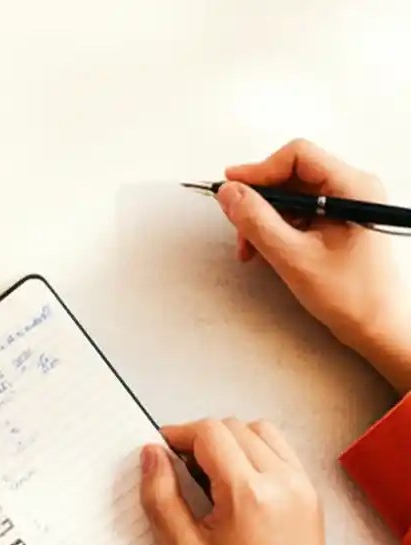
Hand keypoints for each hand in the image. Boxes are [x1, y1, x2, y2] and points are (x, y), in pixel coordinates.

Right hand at [141, 419, 406, 544]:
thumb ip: (160, 498)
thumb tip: (151, 454)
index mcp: (248, 494)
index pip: (209, 433)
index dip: (178, 434)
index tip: (161, 453)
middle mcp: (281, 479)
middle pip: (232, 426)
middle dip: (200, 438)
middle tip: (181, 469)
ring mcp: (301, 482)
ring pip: (257, 430)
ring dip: (228, 439)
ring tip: (211, 473)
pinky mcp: (309, 489)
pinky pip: (279, 447)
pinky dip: (253, 449)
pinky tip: (237, 479)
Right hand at [218, 139, 410, 392]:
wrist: (378, 326)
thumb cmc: (349, 295)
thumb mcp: (293, 257)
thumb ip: (256, 221)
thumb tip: (228, 192)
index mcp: (353, 188)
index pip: (297, 156)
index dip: (259, 170)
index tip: (230, 190)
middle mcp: (353, 188)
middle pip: (291, 174)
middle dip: (259, 201)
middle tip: (238, 230)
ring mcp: (346, 204)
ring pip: (291, 195)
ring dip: (264, 218)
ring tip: (251, 250)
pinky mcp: (339, 220)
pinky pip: (299, 212)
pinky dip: (277, 228)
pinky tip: (267, 251)